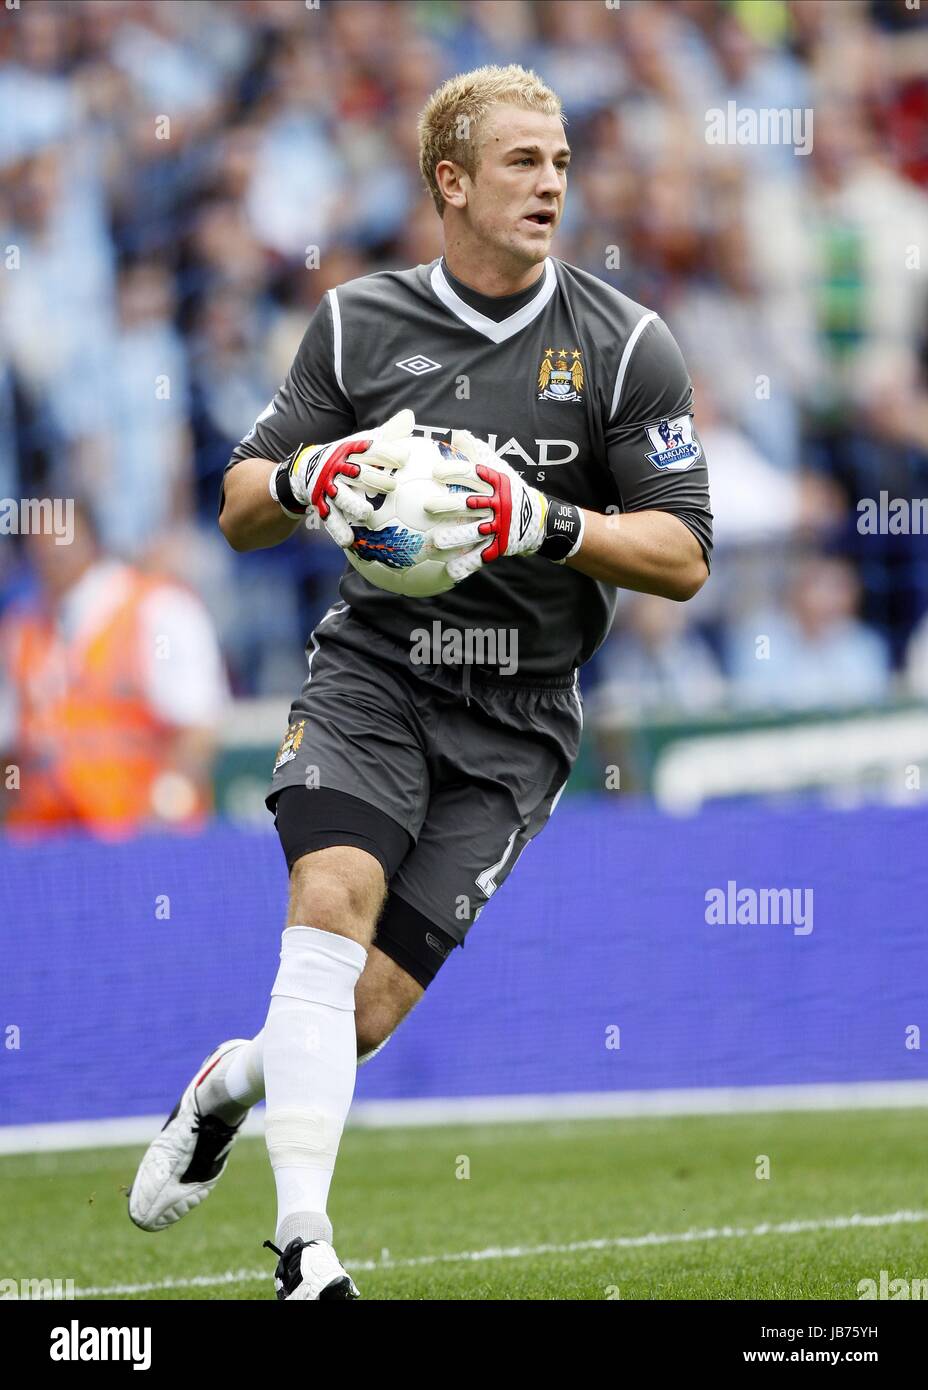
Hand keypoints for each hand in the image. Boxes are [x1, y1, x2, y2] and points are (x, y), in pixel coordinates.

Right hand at [284, 409, 414, 546]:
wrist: (305, 469)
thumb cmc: (347, 457)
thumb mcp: (363, 443)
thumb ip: (387, 433)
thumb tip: (409, 416)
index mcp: (352, 450)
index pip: (371, 449)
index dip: (387, 452)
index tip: (404, 458)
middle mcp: (339, 467)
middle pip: (357, 472)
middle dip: (373, 478)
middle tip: (393, 486)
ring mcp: (328, 487)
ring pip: (341, 496)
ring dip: (353, 504)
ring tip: (366, 513)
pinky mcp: (321, 504)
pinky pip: (330, 518)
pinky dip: (338, 529)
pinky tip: (348, 541)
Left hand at [425, 429, 547, 581]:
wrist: (538, 520)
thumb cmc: (510, 491)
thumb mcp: (499, 469)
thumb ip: (477, 453)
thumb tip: (457, 435)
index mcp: (496, 483)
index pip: (474, 474)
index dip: (455, 472)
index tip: (436, 472)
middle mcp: (499, 504)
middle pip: (471, 503)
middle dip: (449, 505)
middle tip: (427, 506)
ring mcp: (500, 526)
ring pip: (475, 532)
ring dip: (456, 537)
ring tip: (436, 542)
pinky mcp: (500, 546)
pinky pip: (481, 556)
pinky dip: (466, 565)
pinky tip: (449, 572)